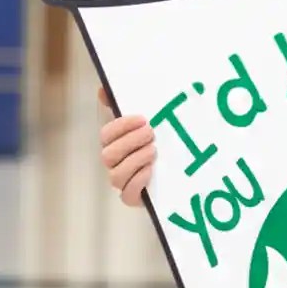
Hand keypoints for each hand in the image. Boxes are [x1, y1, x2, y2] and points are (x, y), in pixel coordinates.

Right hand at [98, 86, 155, 206]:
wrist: (183, 168)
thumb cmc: (160, 140)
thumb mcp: (148, 120)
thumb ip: (126, 103)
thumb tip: (103, 89)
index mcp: (116, 142)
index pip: (106, 134)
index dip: (121, 126)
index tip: (143, 118)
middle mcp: (116, 163)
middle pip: (108, 155)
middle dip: (130, 142)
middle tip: (151, 133)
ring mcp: (124, 181)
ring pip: (115, 176)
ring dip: (135, 161)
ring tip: (154, 151)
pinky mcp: (135, 197)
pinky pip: (127, 195)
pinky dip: (137, 182)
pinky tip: (151, 171)